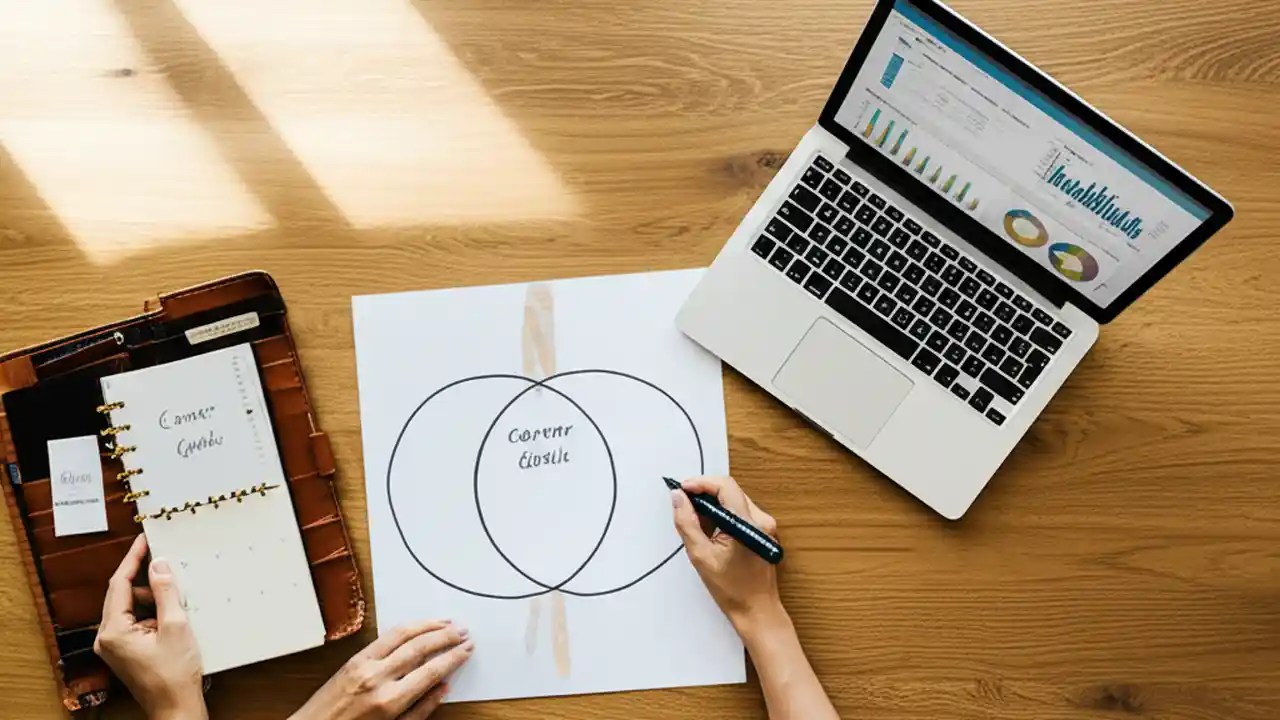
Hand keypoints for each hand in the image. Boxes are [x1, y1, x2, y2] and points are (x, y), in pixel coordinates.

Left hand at [94, 534, 205, 719]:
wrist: (176, 708)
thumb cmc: (174, 675)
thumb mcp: (175, 626)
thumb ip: (165, 592)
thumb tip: (158, 565)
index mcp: (113, 631)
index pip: (118, 584)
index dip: (133, 559)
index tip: (144, 540)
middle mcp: (107, 638)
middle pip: (123, 595)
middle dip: (147, 583)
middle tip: (170, 571)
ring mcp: (115, 646)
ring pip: (132, 608)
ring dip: (153, 602)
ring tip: (177, 608)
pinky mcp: (125, 651)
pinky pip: (136, 622)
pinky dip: (153, 616)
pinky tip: (173, 620)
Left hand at [291, 620, 472, 719]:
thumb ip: (421, 710)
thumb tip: (443, 687)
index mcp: (389, 701)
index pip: (431, 671)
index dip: (453, 657)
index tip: (467, 648)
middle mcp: (377, 678)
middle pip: (419, 647)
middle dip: (445, 637)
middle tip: (463, 631)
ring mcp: (363, 664)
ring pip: (402, 634)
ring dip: (427, 625)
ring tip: (446, 622)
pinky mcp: (353, 658)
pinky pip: (384, 637)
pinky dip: (405, 628)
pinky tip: (418, 626)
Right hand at [670, 475, 784, 637]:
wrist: (757, 610)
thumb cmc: (733, 590)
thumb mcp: (701, 556)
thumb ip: (687, 523)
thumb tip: (678, 498)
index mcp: (747, 525)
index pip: (725, 486)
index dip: (701, 483)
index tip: (683, 489)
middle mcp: (761, 520)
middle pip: (729, 490)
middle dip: (704, 493)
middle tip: (684, 504)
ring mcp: (765, 525)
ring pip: (734, 500)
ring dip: (713, 504)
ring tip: (695, 520)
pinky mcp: (763, 531)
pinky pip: (740, 511)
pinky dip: (723, 514)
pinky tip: (710, 529)